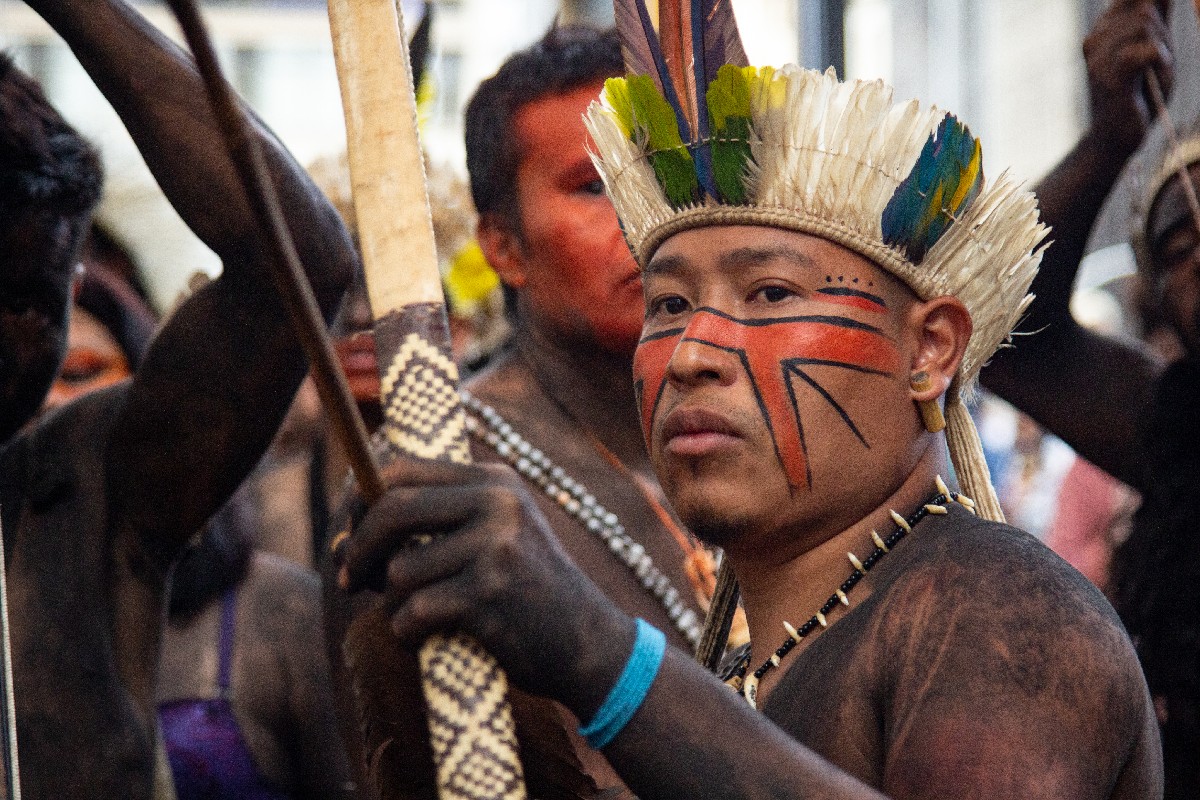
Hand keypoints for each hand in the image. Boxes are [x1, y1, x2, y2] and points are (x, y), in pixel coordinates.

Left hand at [342, 458, 636, 717]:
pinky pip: (414, 613)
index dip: (361, 500)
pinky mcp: (489, 596)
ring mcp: (495, 549)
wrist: (586, 640)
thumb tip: (343, 536)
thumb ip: (432, 523)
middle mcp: (497, 504)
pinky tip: (428, 638)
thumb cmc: (523, 591)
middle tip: (347, 580)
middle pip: (392, 510)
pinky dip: (408, 633)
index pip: (403, 469)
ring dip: (392, 604)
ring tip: (416, 617)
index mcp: (494, 481)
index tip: (349, 532)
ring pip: (399, 573)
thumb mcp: (494, 535)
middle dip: (357, 549)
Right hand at [1084, 0, 1172, 156]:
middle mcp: (1096, 39)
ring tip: (1153, 74)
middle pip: (1144, 10)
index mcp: (1104, 29)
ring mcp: (1099, 58)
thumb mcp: (1154, 49)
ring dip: (1161, 49)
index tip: (1151, 43)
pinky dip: (1158, 58)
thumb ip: (1156, 20)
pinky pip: (1142, 51)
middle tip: (1157, 64)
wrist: (1116, 136)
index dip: (1150, 4)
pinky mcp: (1109, 78)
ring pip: (1144, 26)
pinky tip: (1156, 71)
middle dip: (1162, 33)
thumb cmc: (1137, 94)